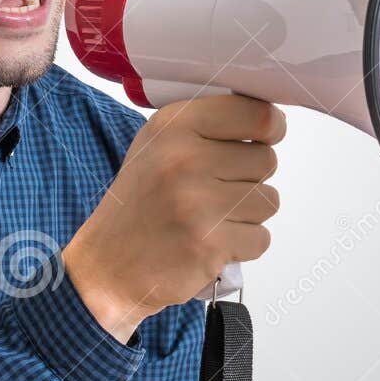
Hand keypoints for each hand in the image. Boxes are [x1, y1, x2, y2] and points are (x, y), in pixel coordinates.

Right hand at [61, 95, 285, 341]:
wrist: (109, 267)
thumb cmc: (141, 205)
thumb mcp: (159, 147)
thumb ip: (207, 127)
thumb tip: (269, 120)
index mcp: (173, 126)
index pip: (255, 113)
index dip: (270, 127)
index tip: (264, 136)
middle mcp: (185, 159)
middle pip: (267, 159)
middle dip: (250, 178)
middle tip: (215, 192)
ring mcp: (198, 203)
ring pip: (268, 200)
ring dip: (247, 215)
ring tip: (210, 219)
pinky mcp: (210, 244)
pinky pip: (261, 238)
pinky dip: (242, 246)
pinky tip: (211, 243)